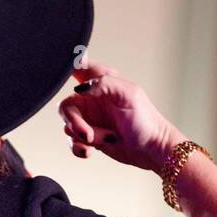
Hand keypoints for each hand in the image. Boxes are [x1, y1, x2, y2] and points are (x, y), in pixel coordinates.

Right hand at [59, 58, 184, 173]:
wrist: (150, 149)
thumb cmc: (146, 120)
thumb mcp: (129, 94)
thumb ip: (104, 83)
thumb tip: (79, 88)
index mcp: (101, 82)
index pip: (78, 66)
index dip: (67, 70)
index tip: (71, 84)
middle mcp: (92, 99)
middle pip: (66, 106)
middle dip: (73, 121)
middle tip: (87, 133)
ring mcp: (89, 119)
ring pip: (67, 126)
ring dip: (81, 137)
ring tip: (101, 140)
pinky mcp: (89, 137)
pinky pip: (73, 141)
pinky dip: (79, 148)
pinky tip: (91, 150)